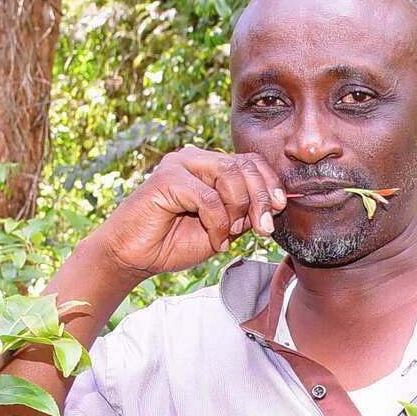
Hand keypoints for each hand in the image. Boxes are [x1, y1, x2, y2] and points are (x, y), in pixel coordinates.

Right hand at [89, 148, 287, 279]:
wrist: (136, 256)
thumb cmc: (175, 242)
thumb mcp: (223, 228)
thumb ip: (244, 213)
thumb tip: (274, 204)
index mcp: (209, 166)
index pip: (250, 161)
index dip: (269, 182)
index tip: (280, 207)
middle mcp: (195, 159)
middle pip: (244, 166)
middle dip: (260, 199)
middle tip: (263, 228)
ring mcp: (179, 165)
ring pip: (229, 177)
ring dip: (238, 211)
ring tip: (230, 235)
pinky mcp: (167, 179)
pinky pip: (208, 198)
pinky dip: (218, 223)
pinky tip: (215, 239)